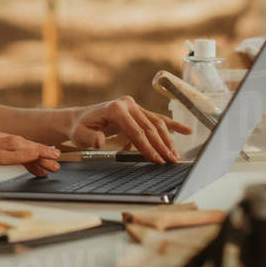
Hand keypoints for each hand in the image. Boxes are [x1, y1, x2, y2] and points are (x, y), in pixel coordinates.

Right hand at [0, 118, 62, 191]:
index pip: (8, 138)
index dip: (28, 147)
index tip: (44, 155)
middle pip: (16, 140)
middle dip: (38, 149)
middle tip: (56, 157)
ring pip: (14, 145)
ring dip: (38, 152)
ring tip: (54, 159)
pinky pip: (4, 154)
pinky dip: (23, 155)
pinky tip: (36, 158)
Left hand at [68, 96, 191, 163]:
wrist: (80, 119)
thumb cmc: (81, 128)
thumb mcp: (80, 135)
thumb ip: (90, 138)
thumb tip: (99, 140)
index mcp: (116, 109)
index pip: (136, 131)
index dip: (148, 147)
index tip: (157, 160)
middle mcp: (127, 104)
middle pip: (150, 127)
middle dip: (162, 146)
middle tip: (170, 162)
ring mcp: (134, 106)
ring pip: (157, 123)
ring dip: (167, 140)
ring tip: (175, 156)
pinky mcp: (138, 110)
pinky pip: (158, 118)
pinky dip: (172, 125)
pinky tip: (185, 131)